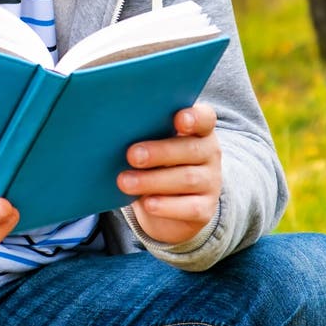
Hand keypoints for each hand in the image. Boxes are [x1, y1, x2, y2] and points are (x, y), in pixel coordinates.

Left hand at [117, 102, 220, 244]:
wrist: (170, 208)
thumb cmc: (156, 162)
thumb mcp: (153, 143)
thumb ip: (145, 132)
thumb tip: (115, 129)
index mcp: (198, 129)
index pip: (205, 118)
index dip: (194, 117)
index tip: (178, 119)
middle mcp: (209, 153)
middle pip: (190, 149)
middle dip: (159, 152)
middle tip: (131, 155)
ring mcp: (210, 182)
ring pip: (187, 179)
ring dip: (153, 180)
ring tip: (125, 181)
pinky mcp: (205, 209)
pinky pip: (189, 208)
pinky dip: (167, 206)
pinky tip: (148, 203)